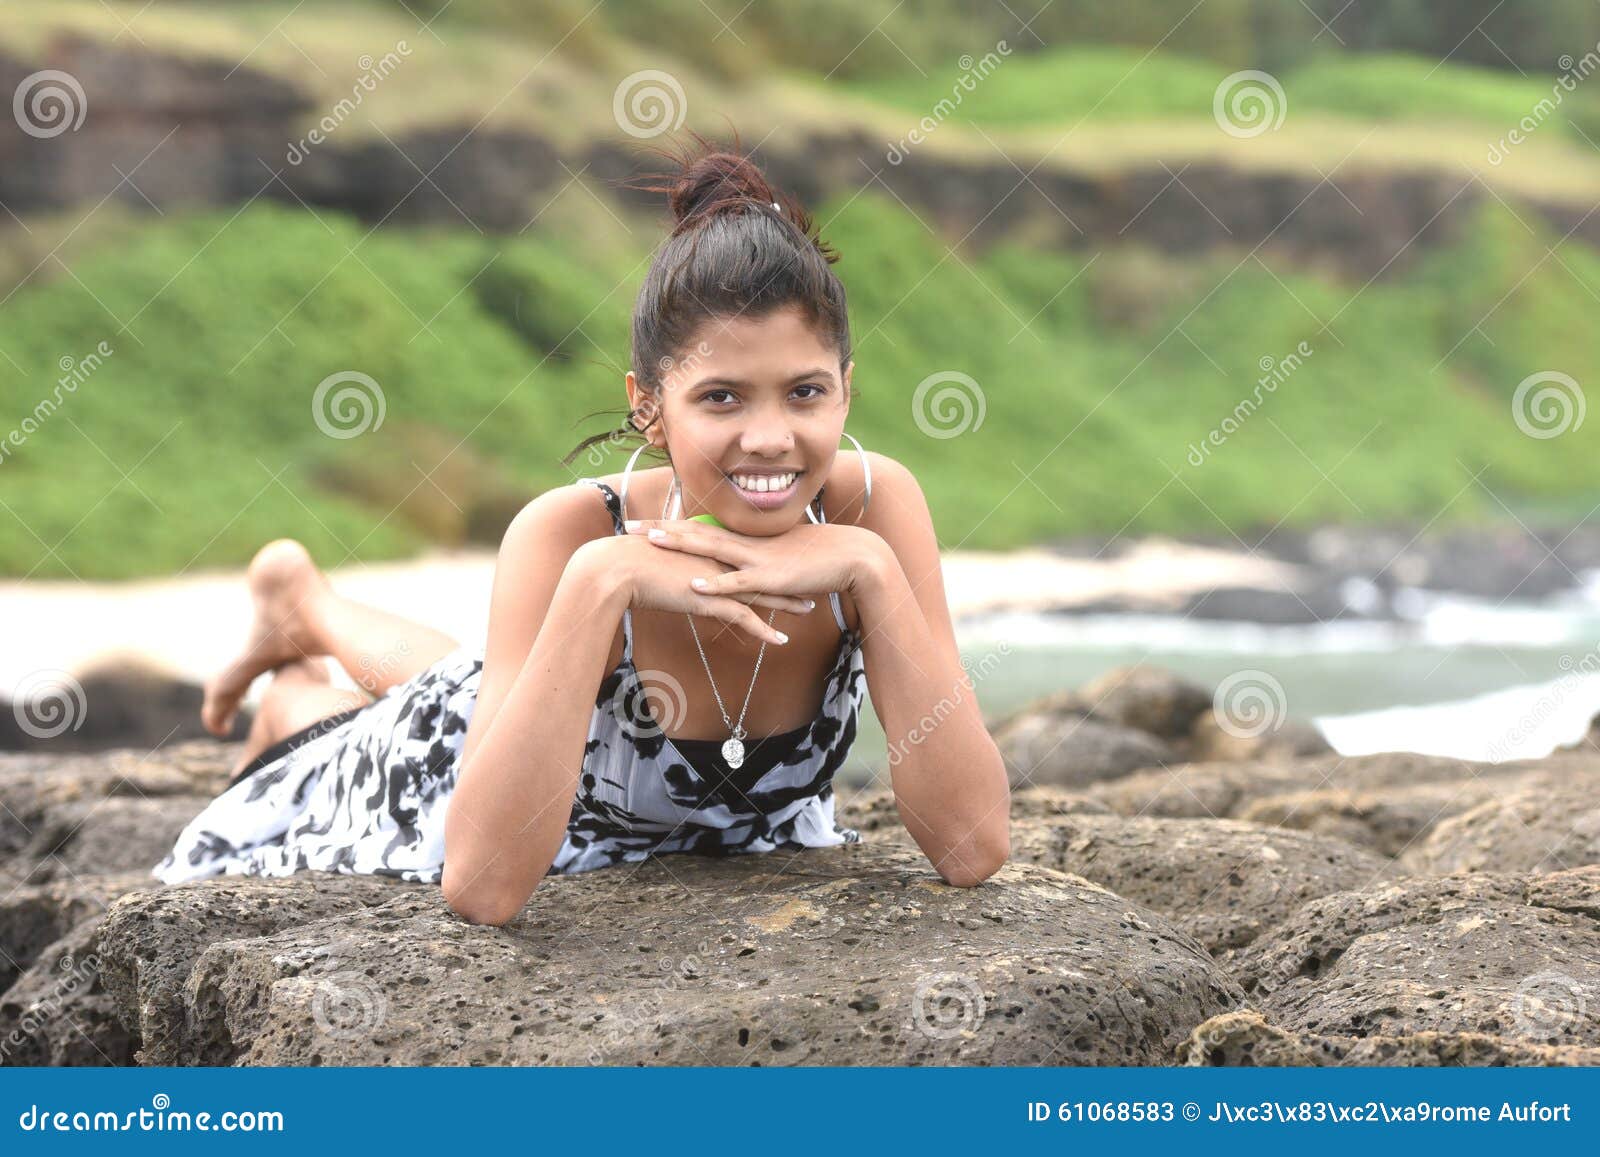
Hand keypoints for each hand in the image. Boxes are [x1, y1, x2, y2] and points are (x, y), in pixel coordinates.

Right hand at [601, 534, 814, 647]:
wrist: (617, 568)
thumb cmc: (626, 564)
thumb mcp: (653, 561)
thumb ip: (667, 565)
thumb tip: (667, 569)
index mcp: (703, 549)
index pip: (740, 555)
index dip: (761, 559)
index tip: (780, 561)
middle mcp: (714, 561)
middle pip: (758, 570)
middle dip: (785, 576)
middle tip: (807, 578)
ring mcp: (714, 580)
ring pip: (760, 592)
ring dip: (785, 602)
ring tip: (808, 608)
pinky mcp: (709, 600)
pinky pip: (745, 618)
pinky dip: (764, 630)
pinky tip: (782, 641)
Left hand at [622, 517, 885, 607]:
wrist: (852, 556)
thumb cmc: (818, 558)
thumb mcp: (780, 558)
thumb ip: (756, 563)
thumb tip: (737, 570)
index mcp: (746, 540)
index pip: (700, 529)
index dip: (670, 525)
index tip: (642, 523)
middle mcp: (746, 544)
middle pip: (696, 533)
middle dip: (661, 530)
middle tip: (629, 527)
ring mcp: (758, 559)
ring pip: (711, 550)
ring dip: (681, 545)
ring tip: (652, 542)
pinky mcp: (772, 578)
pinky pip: (739, 582)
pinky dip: (717, 583)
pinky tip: (696, 585)